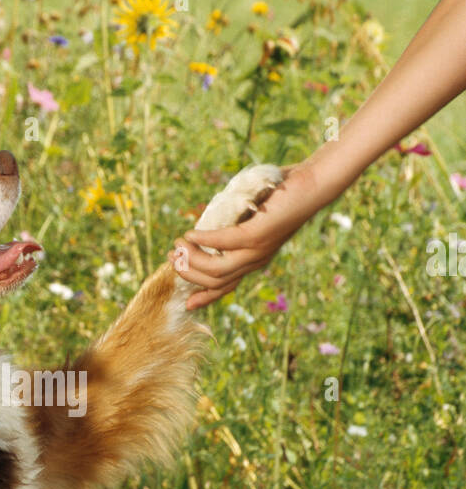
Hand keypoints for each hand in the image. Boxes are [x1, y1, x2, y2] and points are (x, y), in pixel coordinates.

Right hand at [170, 161, 329, 310]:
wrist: (315, 185)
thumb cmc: (284, 196)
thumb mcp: (256, 216)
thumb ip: (235, 225)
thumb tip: (211, 222)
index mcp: (255, 260)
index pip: (227, 287)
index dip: (205, 297)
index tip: (187, 304)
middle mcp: (256, 260)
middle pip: (215, 281)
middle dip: (189, 273)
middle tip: (172, 257)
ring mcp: (257, 250)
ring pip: (216, 269)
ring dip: (192, 259)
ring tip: (178, 244)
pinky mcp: (257, 234)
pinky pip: (223, 243)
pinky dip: (203, 240)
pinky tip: (190, 233)